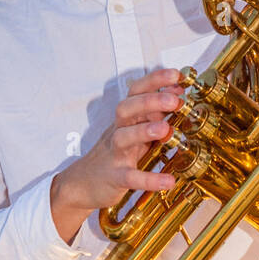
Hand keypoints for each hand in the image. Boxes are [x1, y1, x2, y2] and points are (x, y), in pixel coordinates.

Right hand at [50, 67, 181, 243]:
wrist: (81, 184)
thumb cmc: (113, 154)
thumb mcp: (133, 130)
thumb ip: (153, 114)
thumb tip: (177, 95)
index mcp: (125, 119)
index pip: (136, 92)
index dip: (154, 82)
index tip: (174, 75)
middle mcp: (118, 132)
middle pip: (127, 109)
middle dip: (150, 102)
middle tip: (174, 101)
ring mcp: (114, 154)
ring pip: (124, 138)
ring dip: (144, 131)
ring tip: (165, 129)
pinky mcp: (115, 177)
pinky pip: (130, 177)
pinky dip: (149, 179)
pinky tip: (168, 181)